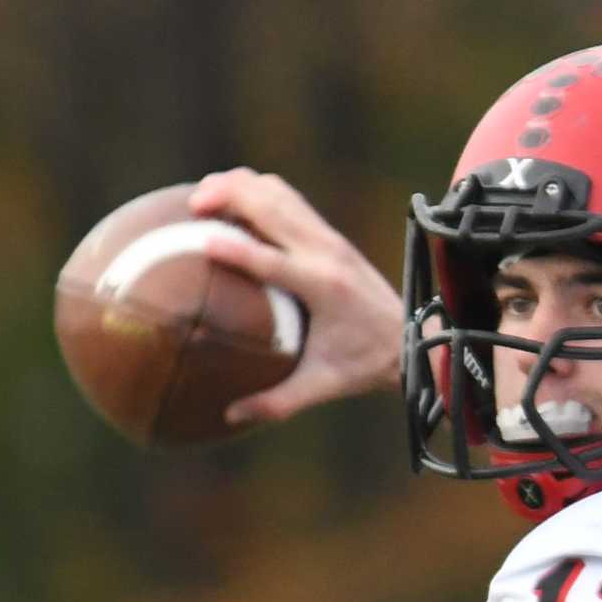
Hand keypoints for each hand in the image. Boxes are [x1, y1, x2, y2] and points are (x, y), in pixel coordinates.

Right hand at [188, 169, 405, 428]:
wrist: (409, 339)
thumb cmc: (363, 365)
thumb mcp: (323, 386)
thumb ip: (277, 403)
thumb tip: (230, 416)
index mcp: (323, 287)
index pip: (272, 262)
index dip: (237, 249)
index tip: (202, 241)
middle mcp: (326, 253)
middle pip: (273, 208)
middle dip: (231, 196)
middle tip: (192, 203)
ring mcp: (329, 238)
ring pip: (280, 194)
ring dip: (241, 185)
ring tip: (202, 192)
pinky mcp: (329, 235)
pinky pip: (289, 199)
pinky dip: (258, 191)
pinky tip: (231, 198)